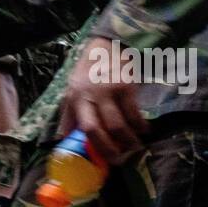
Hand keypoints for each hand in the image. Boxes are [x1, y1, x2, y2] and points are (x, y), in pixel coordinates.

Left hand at [57, 37, 147, 162]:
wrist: (107, 47)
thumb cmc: (89, 73)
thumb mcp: (72, 91)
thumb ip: (69, 114)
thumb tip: (63, 139)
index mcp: (75, 98)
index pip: (83, 127)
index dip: (94, 146)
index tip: (102, 159)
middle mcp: (91, 95)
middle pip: (100, 129)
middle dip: (111, 148)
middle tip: (120, 159)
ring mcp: (110, 91)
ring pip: (120, 125)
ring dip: (130, 140)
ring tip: (135, 146)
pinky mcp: (127, 87)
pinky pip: (135, 113)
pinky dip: (141, 125)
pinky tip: (144, 130)